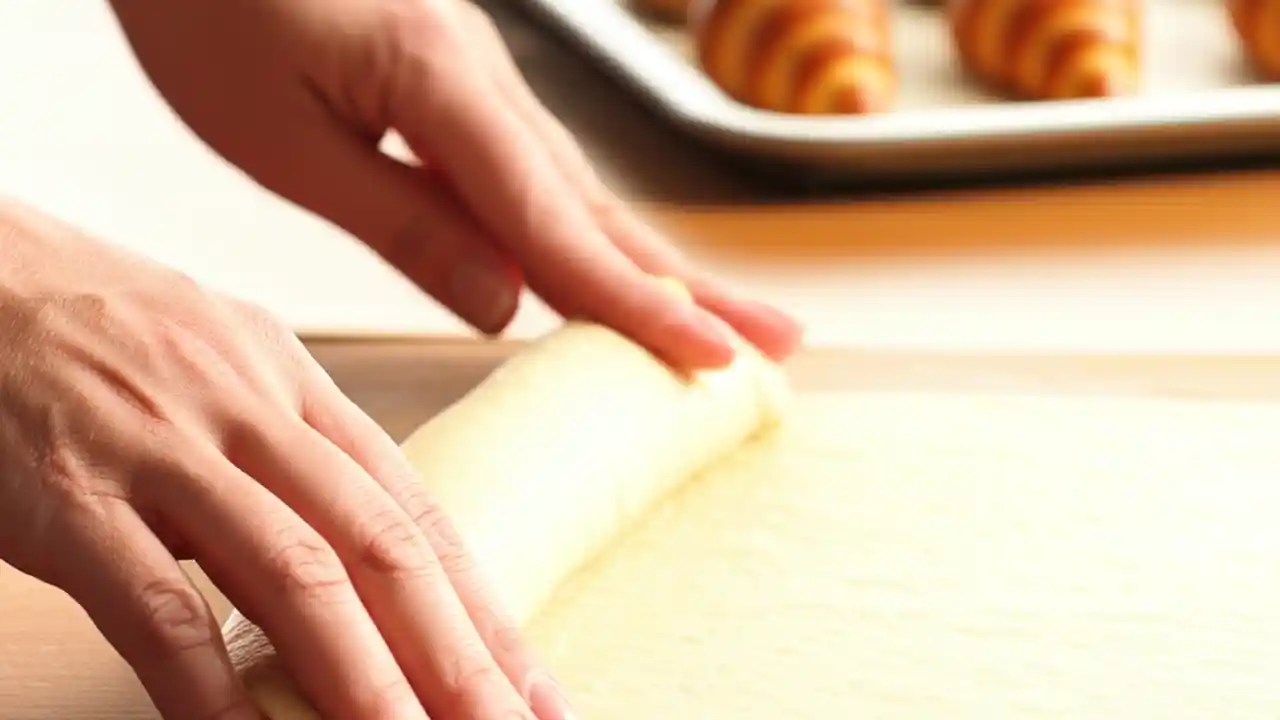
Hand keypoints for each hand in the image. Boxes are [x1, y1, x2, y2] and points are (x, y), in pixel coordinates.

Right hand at [0, 201, 574, 719]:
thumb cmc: (89, 323)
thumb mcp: (215, 363)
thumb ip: (286, 449)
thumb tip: (356, 553)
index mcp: (291, 380)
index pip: (414, 507)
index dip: (483, 604)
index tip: (533, 682)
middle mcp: (247, 406)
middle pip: (381, 546)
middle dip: (458, 655)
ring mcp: (160, 447)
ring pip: (294, 574)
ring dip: (367, 680)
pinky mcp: (66, 493)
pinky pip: (155, 607)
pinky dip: (209, 689)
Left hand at [106, 0, 801, 368]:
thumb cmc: (207, 13)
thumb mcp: (280, 139)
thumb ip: (402, 222)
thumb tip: (504, 306)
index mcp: (442, 88)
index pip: (556, 223)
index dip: (636, 302)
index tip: (712, 358)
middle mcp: (485, 79)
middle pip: (603, 204)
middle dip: (693, 284)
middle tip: (780, 342)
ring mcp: (482, 76)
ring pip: (581, 189)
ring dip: (654, 262)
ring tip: (721, 318)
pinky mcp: (462, 82)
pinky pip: (540, 172)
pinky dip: (586, 230)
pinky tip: (612, 267)